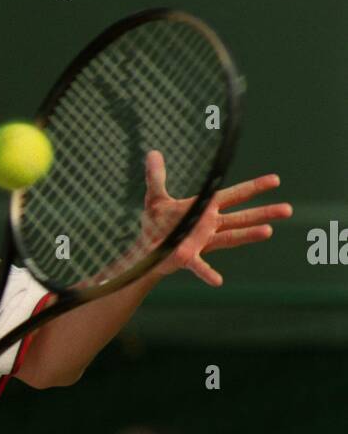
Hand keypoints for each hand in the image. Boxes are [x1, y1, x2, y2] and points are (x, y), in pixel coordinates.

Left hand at [146, 149, 291, 287]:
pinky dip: (208, 273)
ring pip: (230, 237)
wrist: (146, 250)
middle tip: (288, 209)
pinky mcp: (188, 257)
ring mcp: (201, 242)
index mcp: (205, 208)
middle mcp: (209, 225)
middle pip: (241, 217)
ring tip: (268, 231)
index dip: (254, 187)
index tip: (275, 180)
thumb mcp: (155, 198)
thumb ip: (156, 177)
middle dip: (263, 212)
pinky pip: (200, 266)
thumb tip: (152, 153)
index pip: (234, 195)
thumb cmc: (156, 225)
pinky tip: (218, 280)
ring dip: (248, 235)